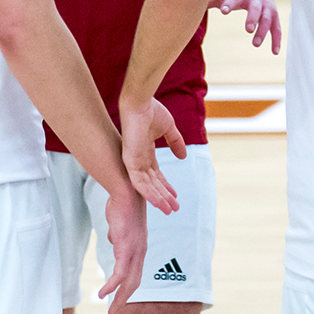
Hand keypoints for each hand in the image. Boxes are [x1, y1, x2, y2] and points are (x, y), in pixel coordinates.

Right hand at [97, 186, 148, 313]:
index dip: (127, 289)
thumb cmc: (122, 206)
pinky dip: (113, 286)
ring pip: (128, 281)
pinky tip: (104, 294)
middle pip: (134, 282)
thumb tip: (112, 240)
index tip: (118, 300)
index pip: (135, 274)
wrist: (127, 192)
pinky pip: (120, 272)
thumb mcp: (119, 225)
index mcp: (138, 248)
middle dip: (123, 300)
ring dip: (119, 299)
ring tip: (111, 312)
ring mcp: (134, 251)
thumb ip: (117, 235)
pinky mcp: (127, 247)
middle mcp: (140, 252)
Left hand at [118, 96, 183, 212]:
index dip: (166, 186)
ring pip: (147, 187)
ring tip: (170, 210)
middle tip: (174, 208)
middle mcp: (139, 160)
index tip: (175, 195)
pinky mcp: (130, 163)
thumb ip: (175, 142)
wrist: (140, 103)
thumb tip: (183, 156)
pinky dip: (150, 195)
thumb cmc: (151, 111)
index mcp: (146, 152)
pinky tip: (159, 204)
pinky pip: (139, 184)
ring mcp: (134, 162)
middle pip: (153, 184)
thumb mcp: (168, 129)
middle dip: (164, 196)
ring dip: (158, 199)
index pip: (156, 174)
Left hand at [207, 0, 282, 53]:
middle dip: (253, 18)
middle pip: (256, 9)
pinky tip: (274, 52)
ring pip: (267, 20)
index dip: (229, 4)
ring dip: (263, 31)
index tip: (223, 11)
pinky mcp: (274, 16)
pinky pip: (277, 29)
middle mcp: (256, 0)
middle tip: (248, 29)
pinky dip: (276, 40)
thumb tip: (185, 6)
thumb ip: (208, 0)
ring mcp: (267, 8)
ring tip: (255, 44)